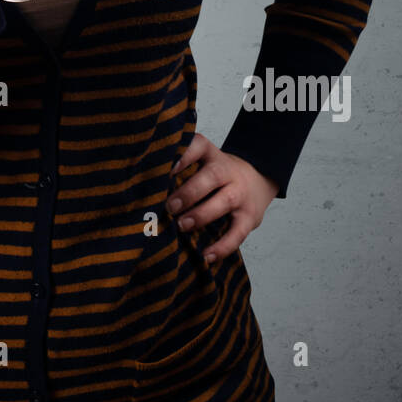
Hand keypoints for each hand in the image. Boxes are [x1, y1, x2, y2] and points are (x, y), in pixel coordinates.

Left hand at [165, 133, 278, 264]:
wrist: (258, 180)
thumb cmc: (217, 175)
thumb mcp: (203, 163)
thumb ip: (180, 170)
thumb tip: (143, 188)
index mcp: (211, 155)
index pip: (199, 145)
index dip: (183, 155)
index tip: (166, 169)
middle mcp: (227, 171)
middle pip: (212, 175)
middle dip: (189, 192)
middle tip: (169, 206)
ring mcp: (240, 194)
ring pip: (225, 201)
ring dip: (202, 214)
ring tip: (182, 226)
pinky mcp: (249, 218)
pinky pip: (238, 233)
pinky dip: (222, 246)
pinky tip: (206, 256)